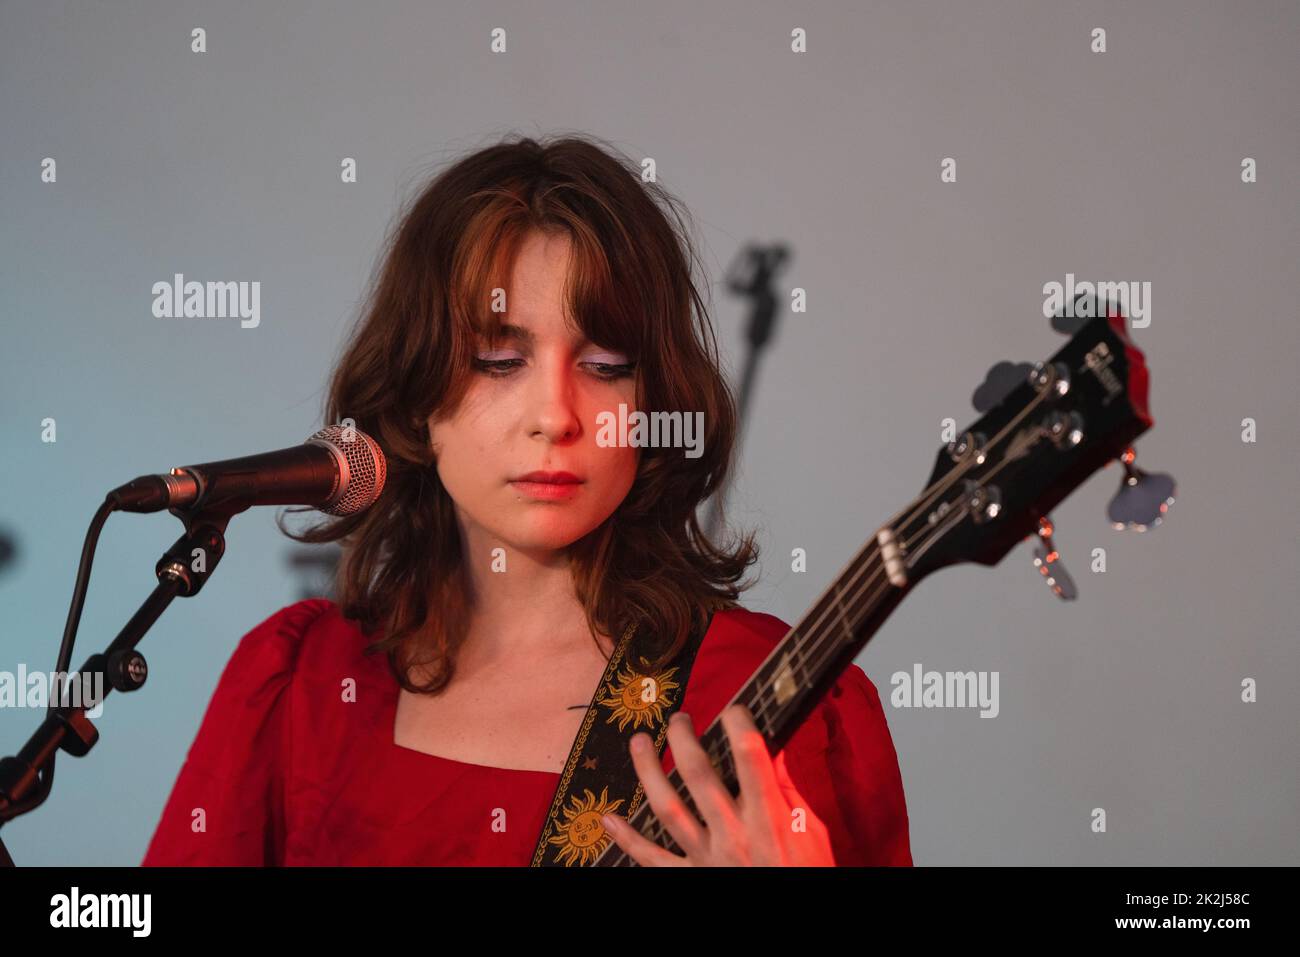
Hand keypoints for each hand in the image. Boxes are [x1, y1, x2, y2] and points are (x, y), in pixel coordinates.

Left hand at [600, 703, 835, 865]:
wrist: (796, 920)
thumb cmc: (806, 871)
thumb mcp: (809, 830)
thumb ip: (788, 790)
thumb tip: (773, 752)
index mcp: (768, 817)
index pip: (750, 757)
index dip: (739, 723)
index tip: (734, 708)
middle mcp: (734, 834)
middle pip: (698, 774)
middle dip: (684, 738)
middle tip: (678, 718)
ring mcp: (708, 857)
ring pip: (667, 807)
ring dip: (648, 771)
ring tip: (639, 742)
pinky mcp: (691, 877)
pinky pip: (652, 858)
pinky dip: (628, 839)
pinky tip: (608, 819)